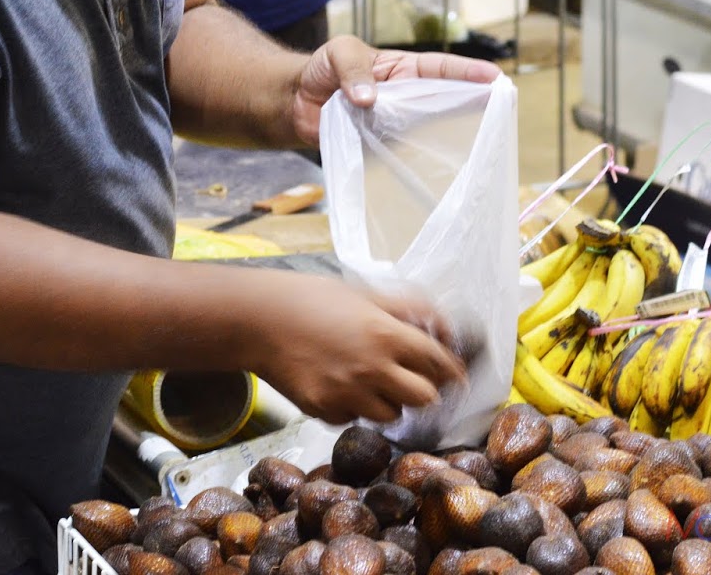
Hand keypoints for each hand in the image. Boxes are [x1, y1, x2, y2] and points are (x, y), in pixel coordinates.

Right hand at [250, 274, 465, 423]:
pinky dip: (353, 408)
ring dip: (389, 402)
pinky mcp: (324, 410)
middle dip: (423, 389)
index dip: (451, 369)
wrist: (256, 319)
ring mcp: (347, 394)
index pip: (439, 362)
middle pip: (425, 398)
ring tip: (370, 380)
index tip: (454, 375)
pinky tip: (338, 384)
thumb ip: (404, 308)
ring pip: (392, 416)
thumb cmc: (308, 299)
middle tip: (411, 378)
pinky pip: (354, 419)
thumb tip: (442, 323)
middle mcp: (371, 368)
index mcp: (385, 334)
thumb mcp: (361, 293)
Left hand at [288, 35, 500, 145]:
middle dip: (472, 105)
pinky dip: (417, 159)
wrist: (294, 103)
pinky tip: (436, 166)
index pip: (441, 69)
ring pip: (429, 130)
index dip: (468, 73)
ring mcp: (397, 124)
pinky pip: (404, 153)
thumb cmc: (321, 69)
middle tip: (498, 112)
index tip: (494, 79)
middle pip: (445, 101)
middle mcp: (406, 98)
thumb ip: (354, 69)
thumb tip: (368, 99)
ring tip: (477, 141)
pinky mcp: (383, 148)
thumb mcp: (339, 52)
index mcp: (403, 69)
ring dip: (448, 135)